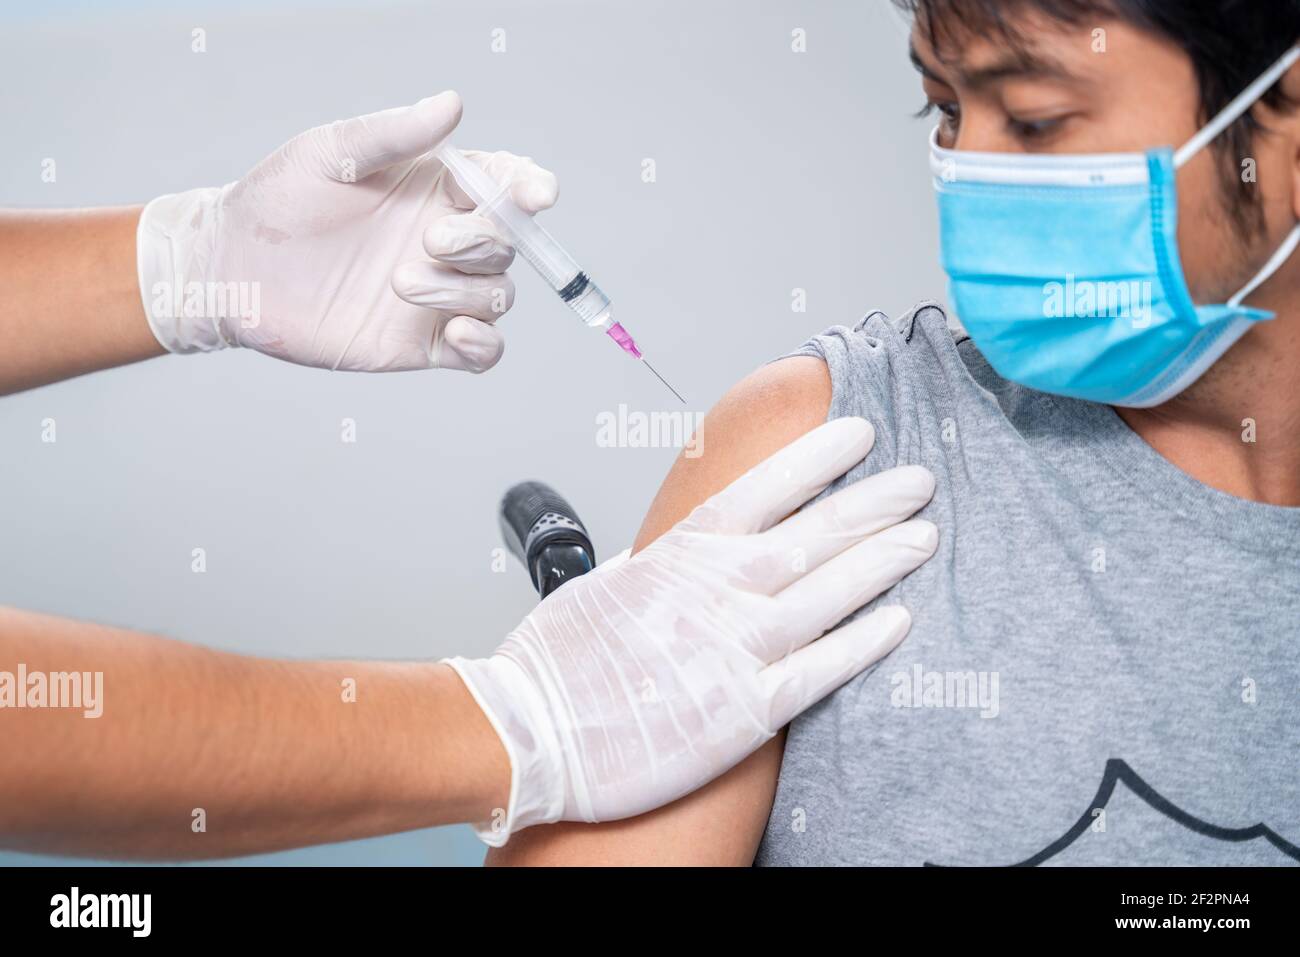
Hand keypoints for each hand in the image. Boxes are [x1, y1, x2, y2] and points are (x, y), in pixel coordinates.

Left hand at [136, 91, 557, 372]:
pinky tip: (455, 335)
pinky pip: (483, 352)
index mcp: (436, 189)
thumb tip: (452, 103)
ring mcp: (439, 295)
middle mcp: (446, 241)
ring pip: (497, 296)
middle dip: (481, 242)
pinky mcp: (424, 344)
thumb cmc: (278, 201)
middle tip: (428, 241)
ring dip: (464, 292)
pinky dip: (484, 345)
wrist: (234, 271)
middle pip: (507, 243)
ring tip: (400, 284)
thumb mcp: (332, 154)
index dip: (530, 188)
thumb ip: (395, 133)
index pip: (505, 185)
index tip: (536, 195)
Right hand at [446, 417, 938, 844]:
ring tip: (924, 535)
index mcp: (679, 554)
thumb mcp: (605, 584)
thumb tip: (679, 546)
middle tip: (919, 481)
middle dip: (872, 503)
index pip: (763, 489)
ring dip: (881, 560)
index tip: (858, 434)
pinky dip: (862, 642)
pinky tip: (897, 619)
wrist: (532, 732)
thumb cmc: (558, 662)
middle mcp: (715, 591)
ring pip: (827, 593)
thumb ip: (656, 563)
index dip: (817, 458)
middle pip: (812, 534)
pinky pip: (820, 669)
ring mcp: (734, 648)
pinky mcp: (744, 710)